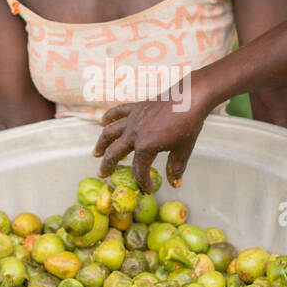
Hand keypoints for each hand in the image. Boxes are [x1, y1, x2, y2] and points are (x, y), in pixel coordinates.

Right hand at [92, 98, 207, 192]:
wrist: (190, 98)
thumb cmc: (188, 124)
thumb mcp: (183, 150)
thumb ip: (175, 168)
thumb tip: (175, 184)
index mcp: (145, 147)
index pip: (139, 169)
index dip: (142, 181)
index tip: (147, 188)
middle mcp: (134, 133)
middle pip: (114, 153)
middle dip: (107, 165)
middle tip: (103, 174)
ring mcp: (133, 119)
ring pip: (110, 132)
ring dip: (101, 144)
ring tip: (96, 153)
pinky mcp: (136, 107)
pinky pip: (118, 112)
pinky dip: (108, 117)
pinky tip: (102, 122)